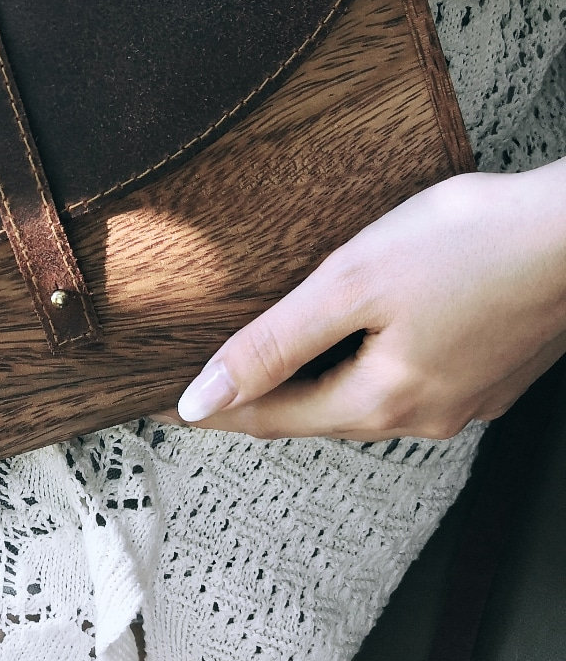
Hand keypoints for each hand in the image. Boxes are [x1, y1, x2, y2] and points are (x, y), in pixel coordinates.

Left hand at [176, 167, 565, 439]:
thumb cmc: (474, 243)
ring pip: (369, 398)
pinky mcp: (493, 370)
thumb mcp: (351, 283)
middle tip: (211, 389)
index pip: (273, 418)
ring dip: (319, 384)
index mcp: (384, 400)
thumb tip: (204, 398)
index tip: (168, 409)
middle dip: (265, 401)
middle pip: (322, 413)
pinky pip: (411, 380)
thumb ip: (274, 343)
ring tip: (276, 364)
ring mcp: (467, 396)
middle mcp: (427, 414)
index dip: (217, 410)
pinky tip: (364, 339)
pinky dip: (371, 365)